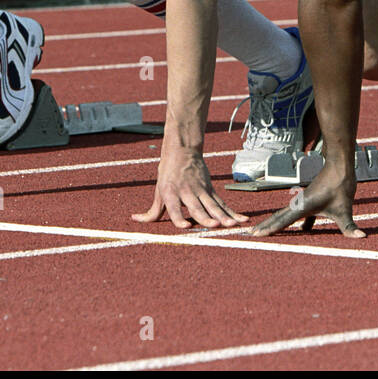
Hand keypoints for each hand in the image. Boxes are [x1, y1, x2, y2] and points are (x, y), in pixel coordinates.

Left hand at [133, 143, 247, 228]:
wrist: (183, 151)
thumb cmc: (168, 174)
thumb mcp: (158, 190)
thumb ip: (152, 211)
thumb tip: (135, 219)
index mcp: (171, 193)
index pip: (174, 209)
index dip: (179, 218)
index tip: (185, 227)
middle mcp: (186, 193)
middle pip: (197, 208)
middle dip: (206, 218)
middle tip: (215, 225)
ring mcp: (201, 191)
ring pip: (213, 206)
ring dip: (224, 216)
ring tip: (231, 225)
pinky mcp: (211, 190)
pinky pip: (222, 203)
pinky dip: (232, 212)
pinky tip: (242, 220)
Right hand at [251, 165, 363, 237]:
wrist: (340, 164)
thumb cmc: (340, 184)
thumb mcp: (345, 208)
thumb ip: (350, 226)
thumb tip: (361, 238)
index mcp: (303, 206)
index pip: (282, 221)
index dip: (269, 228)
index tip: (256, 234)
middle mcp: (299, 203)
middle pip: (278, 217)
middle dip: (265, 226)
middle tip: (251, 234)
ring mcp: (304, 201)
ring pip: (285, 214)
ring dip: (275, 222)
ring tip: (264, 230)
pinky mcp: (310, 200)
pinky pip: (298, 213)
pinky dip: (294, 221)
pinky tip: (303, 230)